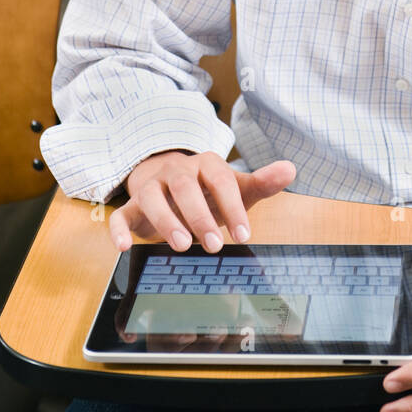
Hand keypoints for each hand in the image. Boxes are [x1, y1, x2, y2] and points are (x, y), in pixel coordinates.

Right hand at [110, 150, 295, 253]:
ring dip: (165, 220)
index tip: (245, 234)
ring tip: (181, 245)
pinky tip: (125, 246)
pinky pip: (122, 213)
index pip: (220, 179)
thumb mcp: (236, 186)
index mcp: (205, 164)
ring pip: (151, 196)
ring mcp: (151, 186)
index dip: (232, 206)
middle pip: (184, 186)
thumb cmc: (208, 189)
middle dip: (199, 214)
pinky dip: (120, 229)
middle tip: (214, 244)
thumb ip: (262, 181)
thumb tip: (291, 168)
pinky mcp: (132, 204)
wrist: (169, 178)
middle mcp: (176, 171)